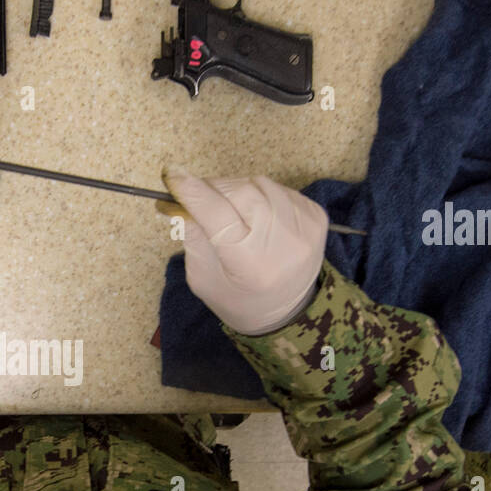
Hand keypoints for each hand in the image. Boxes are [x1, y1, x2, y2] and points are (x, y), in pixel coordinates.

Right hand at [165, 172, 327, 335]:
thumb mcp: (202, 277)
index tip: (174, 177)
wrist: (285, 313)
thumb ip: (192, 236)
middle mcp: (283, 245)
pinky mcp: (317, 217)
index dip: (194, 192)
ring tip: (232, 210)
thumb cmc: (237, 297)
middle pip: (240, 192)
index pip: (218, 214)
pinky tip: (257, 215)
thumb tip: (181, 196)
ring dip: (238, 190)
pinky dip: (261, 194)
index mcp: (250, 265)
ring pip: (260, 184)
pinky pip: (279, 188)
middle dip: (215, 188)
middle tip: (201, 196)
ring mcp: (304, 229)